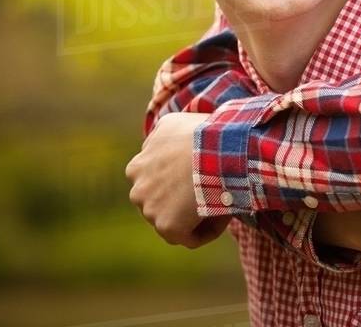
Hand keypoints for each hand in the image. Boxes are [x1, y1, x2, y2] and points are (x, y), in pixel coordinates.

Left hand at [126, 111, 225, 247]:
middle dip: (183, 200)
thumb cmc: (201, 133)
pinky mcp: (167, 226)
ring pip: (176, 220)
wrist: (215, 148)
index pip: (156, 182)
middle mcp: (137, 190)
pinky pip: (190, 237)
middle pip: (163, 203)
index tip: (202, 176)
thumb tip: (170, 144)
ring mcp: (150, 210)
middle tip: (213, 191)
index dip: (181, 180)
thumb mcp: (173, 123)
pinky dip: (207, 230)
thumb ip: (161, 136)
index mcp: (136, 168)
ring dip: (196, 215)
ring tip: (222, 203)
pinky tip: (224, 216)